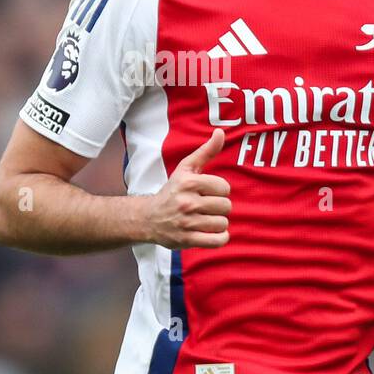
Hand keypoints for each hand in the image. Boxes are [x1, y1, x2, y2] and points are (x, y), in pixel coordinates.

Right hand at [144, 128, 231, 249]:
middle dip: (219, 207)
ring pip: (222, 223)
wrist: (148, 218)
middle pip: (225, 206)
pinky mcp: (187, 240)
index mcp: (188, 182)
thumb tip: (221, 133)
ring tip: (206, 219)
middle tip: (206, 207)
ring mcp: (187, 223)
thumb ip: (206, 151)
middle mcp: (187, 202)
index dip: (219, 190)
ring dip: (217, 223)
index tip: (208, 192)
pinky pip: (217, 241)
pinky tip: (212, 233)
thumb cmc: (172, 191)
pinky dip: (220, 238)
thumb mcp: (186, 168)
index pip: (224, 187)